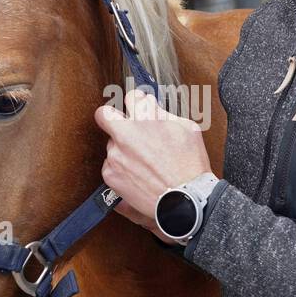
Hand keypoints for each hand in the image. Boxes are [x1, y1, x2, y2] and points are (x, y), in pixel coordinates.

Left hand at [94, 88, 212, 242]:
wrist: (185, 199)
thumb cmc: (190, 164)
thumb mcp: (187, 128)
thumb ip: (163, 112)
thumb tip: (149, 103)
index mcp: (145, 117)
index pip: (130, 97)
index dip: (136, 103)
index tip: (137, 109)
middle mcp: (126, 133)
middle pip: (104, 115)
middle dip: (111, 117)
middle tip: (121, 126)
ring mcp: (115, 154)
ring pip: (111, 144)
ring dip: (122, 148)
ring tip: (143, 163)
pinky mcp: (110, 174)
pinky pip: (110, 164)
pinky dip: (121, 168)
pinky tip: (138, 175)